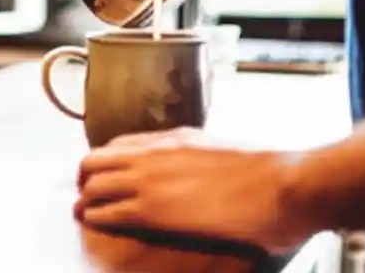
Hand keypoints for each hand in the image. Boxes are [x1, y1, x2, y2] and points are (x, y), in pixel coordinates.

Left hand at [74, 128, 317, 253]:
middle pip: (95, 159)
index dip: (105, 162)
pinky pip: (106, 212)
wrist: (282, 185)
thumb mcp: (223, 152)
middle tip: (85, 194)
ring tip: (82, 211)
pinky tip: (93, 224)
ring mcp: (150, 179)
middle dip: (84, 177)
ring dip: (84, 199)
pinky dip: (94, 218)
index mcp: (174, 139)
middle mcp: (155, 154)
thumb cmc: (266, 173)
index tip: (103, 175)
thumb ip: (198, 156)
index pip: (119, 144)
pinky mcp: (152, 210)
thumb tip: (192, 168)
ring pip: (92, 183)